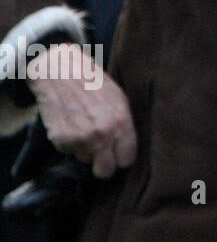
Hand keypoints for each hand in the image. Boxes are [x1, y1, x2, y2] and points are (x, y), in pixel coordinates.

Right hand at [28, 44, 136, 178]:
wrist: (60, 70)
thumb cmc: (94, 83)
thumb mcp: (120, 99)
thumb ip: (126, 125)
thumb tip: (130, 149)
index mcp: (121, 122)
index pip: (127, 160)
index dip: (123, 158)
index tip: (119, 153)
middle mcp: (102, 134)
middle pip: (105, 171)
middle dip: (104, 164)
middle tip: (102, 151)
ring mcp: (80, 139)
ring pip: (86, 160)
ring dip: (85, 149)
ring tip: (84, 125)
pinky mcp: (60, 140)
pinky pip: (69, 152)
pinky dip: (69, 142)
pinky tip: (71, 123)